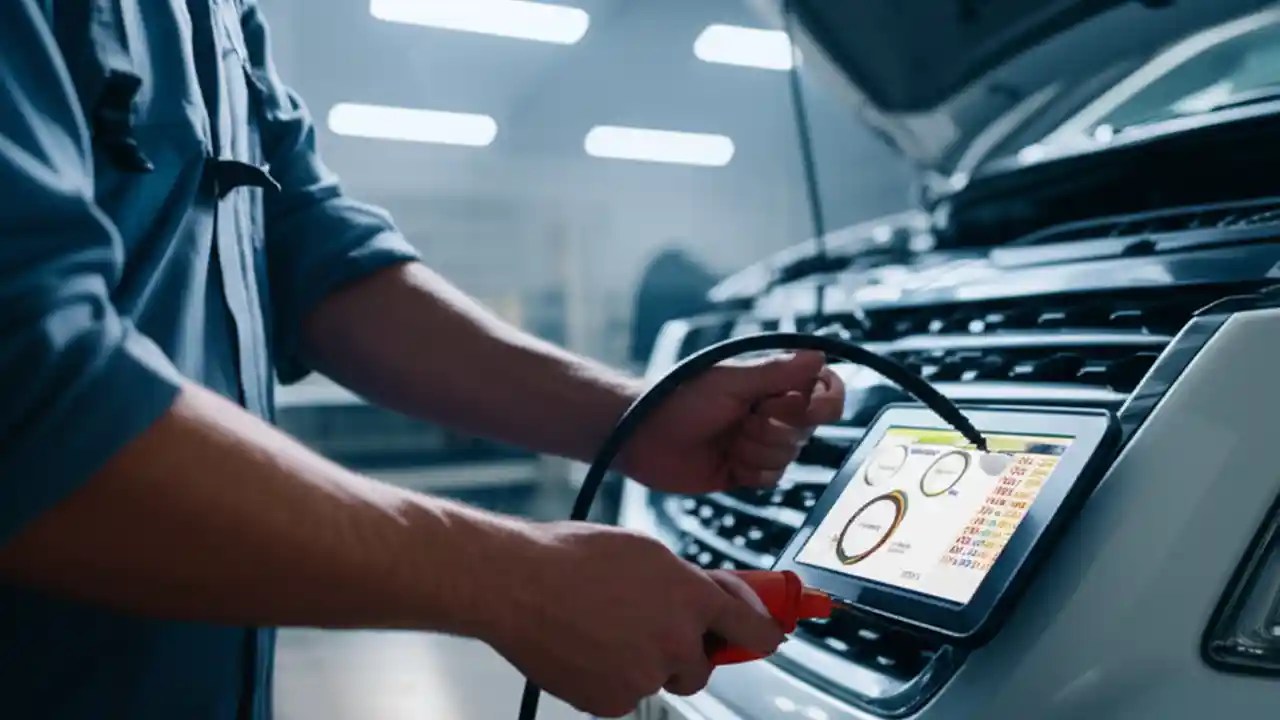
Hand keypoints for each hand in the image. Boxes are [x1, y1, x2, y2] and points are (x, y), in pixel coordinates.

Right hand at [485, 522, 783, 716]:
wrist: (516, 585)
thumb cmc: (571, 557)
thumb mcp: (644, 551)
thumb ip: (685, 580)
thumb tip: (709, 599)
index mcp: (691, 596)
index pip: (752, 627)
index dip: (763, 633)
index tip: (768, 636)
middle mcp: (678, 640)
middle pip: (703, 664)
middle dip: (687, 651)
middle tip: (657, 630)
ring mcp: (646, 676)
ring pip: (658, 678)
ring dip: (644, 661)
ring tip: (603, 628)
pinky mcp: (613, 702)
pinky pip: (624, 695)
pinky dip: (610, 679)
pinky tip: (585, 648)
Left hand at [621, 351, 844, 492]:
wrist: (640, 437)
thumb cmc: (678, 398)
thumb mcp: (729, 382)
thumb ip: (776, 372)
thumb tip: (819, 354)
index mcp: (770, 383)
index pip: (823, 390)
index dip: (824, 403)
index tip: (808, 408)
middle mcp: (770, 412)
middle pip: (806, 430)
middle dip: (773, 430)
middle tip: (740, 420)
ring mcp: (758, 443)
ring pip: (788, 458)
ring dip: (756, 452)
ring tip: (726, 441)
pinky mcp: (745, 472)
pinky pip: (771, 479)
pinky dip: (750, 472)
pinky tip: (726, 462)